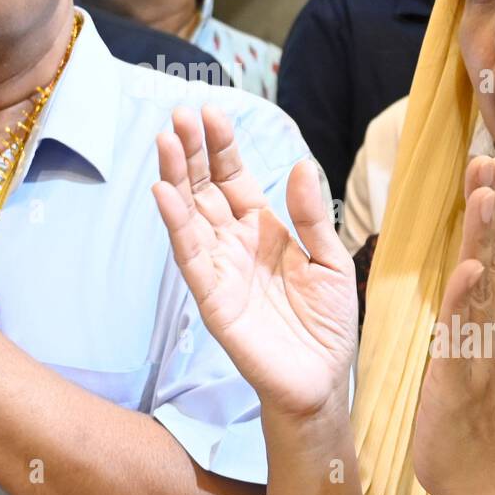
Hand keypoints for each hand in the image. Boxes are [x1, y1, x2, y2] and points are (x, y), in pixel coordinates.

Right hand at [152, 105, 356, 419]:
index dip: (222, 146)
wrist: (321, 382)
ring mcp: (219, 267)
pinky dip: (176, 224)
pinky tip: (164, 192)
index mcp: (263, 229)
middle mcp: (234, 242)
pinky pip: (190, 255)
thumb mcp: (330, 261)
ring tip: (166, 139)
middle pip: (205, 188)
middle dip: (193, 151)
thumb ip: (312, 216)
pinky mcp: (212, 297)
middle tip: (179, 113)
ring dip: (177, 177)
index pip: (235, 177)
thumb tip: (301, 164)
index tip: (212, 111)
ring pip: (190, 214)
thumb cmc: (326, 325)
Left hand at [412, 156, 494, 494]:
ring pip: (487, 283)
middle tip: (490, 158)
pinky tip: (469, 269)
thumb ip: (479, 303)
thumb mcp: (474, 341)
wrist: (474, 468)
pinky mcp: (463, 373)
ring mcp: (483, 347)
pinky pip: (465, 331)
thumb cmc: (469, 405)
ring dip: (487, 237)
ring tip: (486, 194)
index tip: (490, 163)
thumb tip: (480, 262)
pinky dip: (467, 298)